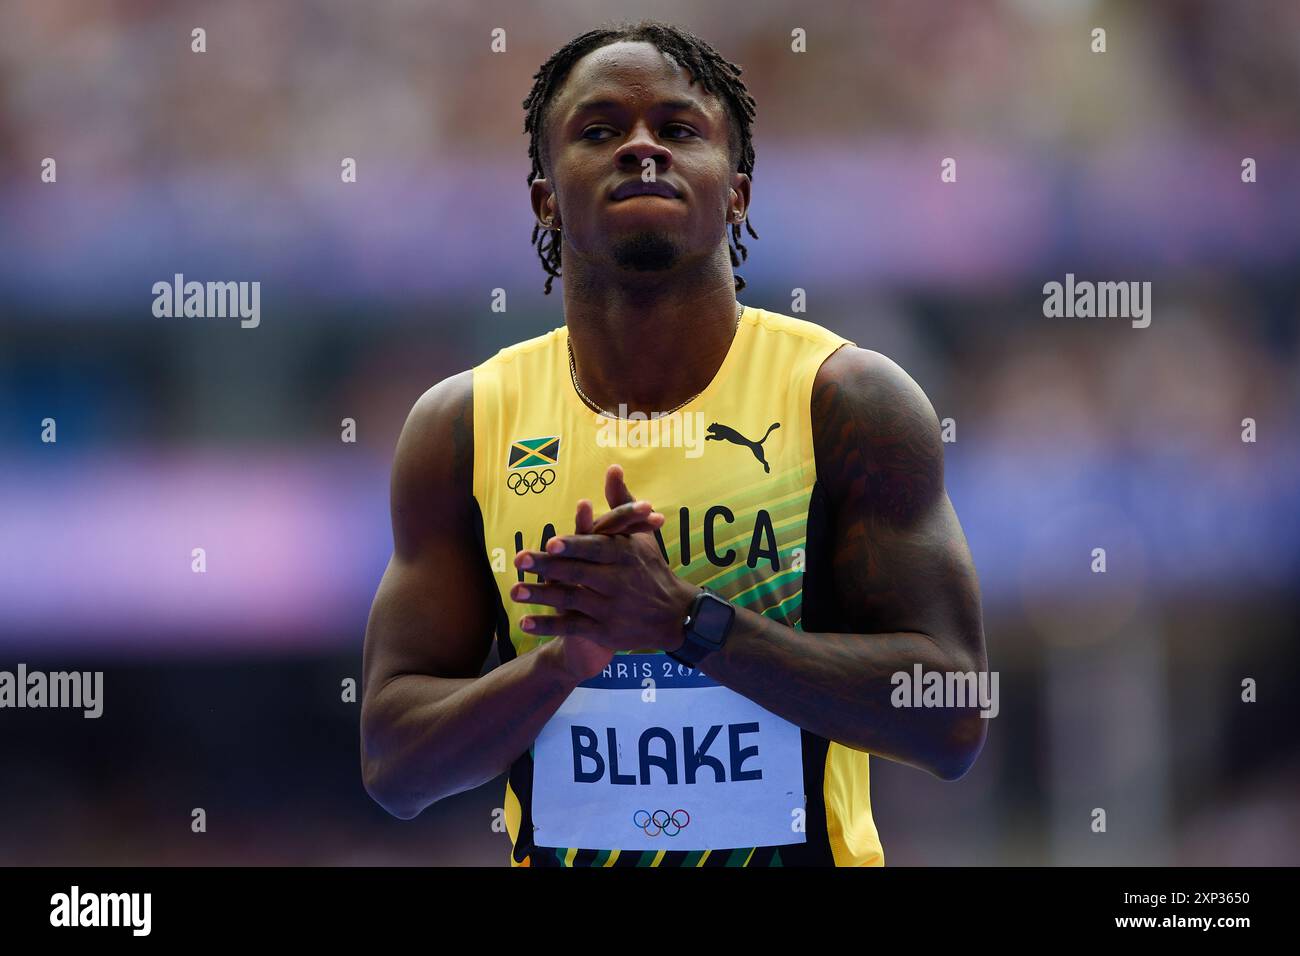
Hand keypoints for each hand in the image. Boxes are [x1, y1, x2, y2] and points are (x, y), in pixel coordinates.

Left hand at [511, 466, 696, 655]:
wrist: (675, 616)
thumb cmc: (650, 568)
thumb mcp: (640, 535)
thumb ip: (621, 502)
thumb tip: (612, 467)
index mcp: (626, 555)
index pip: (597, 548)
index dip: (574, 545)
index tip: (551, 541)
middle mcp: (618, 582)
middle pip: (578, 572)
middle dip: (548, 567)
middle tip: (520, 560)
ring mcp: (611, 608)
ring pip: (571, 599)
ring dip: (541, 595)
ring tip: (513, 590)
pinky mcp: (605, 631)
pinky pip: (572, 627)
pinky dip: (548, 625)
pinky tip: (524, 622)